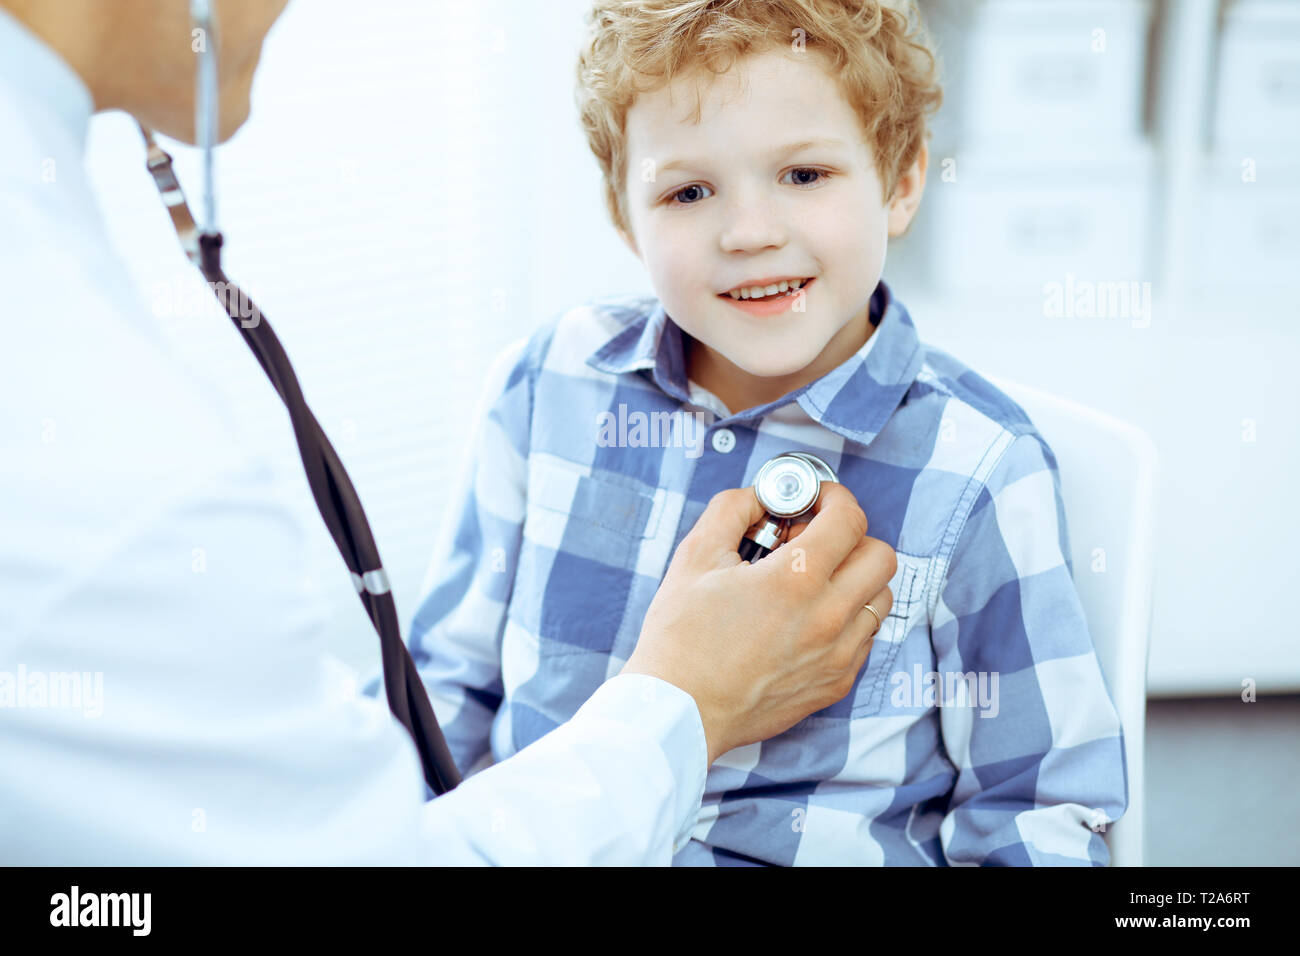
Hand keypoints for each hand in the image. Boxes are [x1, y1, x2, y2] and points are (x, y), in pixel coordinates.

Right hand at [621, 482, 895, 764]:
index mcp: (796, 579)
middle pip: (881, 557)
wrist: (679, 711)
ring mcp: (838, 655)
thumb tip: (763, 496)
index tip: (814, 500)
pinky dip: (846, 618)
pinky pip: (865, 637)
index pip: (849, 519)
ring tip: (811, 582)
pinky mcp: (836, 684)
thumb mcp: (696, 556)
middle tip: (813, 540)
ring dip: (854, 579)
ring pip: (880, 598)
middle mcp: (829, 618)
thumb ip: (733, 509)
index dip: (833, 498)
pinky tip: (806, 619)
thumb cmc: (681, 636)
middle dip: (851, 537)